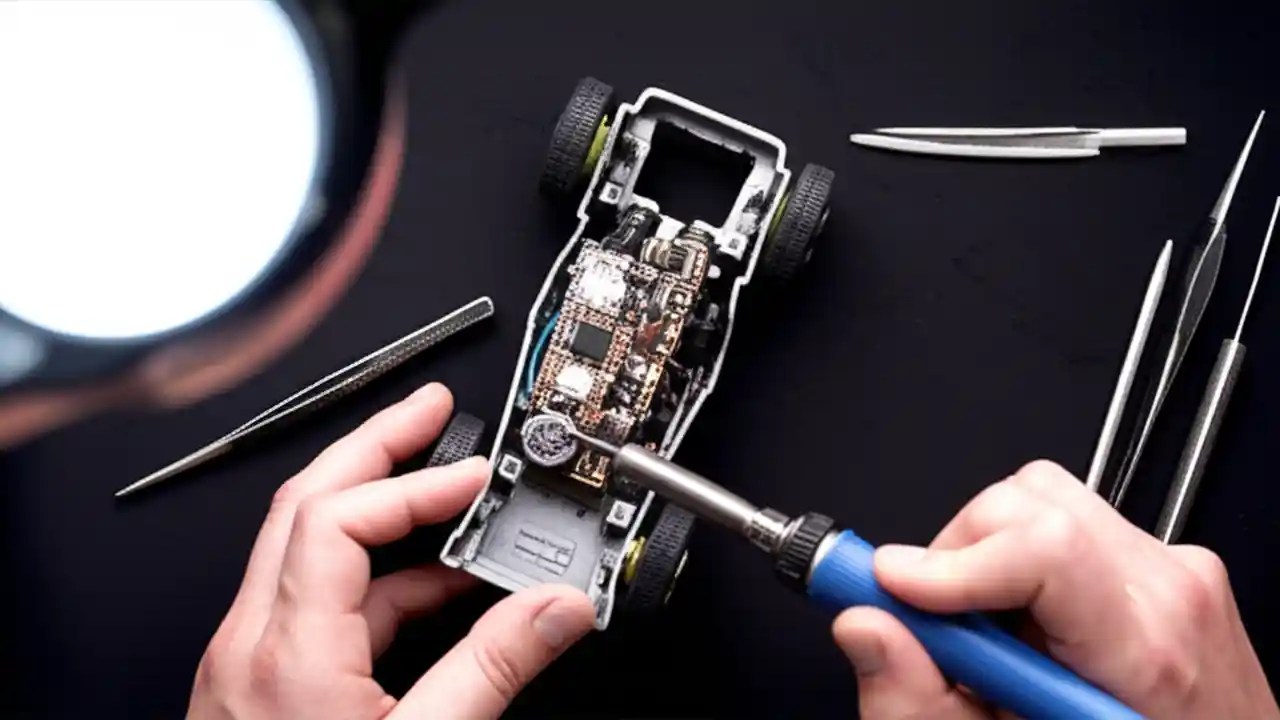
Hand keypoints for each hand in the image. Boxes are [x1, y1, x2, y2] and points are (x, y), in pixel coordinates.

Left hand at [187, 383, 596, 719]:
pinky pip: (322, 606)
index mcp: (284, 649)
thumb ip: (496, 670)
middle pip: (307, 504)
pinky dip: (383, 584)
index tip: (477, 477)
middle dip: (376, 449)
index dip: (411, 482)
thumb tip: (560, 607)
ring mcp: (252, 664)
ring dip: (385, 518)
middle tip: (431, 412)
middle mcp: (252, 643)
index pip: (339, 516)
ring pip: (312, 552)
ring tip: (457, 505)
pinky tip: (439, 594)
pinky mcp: (267, 687)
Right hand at [832, 460, 1278, 718]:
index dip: (947, 561)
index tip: (892, 585)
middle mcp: (1169, 593)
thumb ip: (921, 703)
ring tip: (992, 639)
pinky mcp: (1170, 564)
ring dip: (986, 557)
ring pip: (1041, 498)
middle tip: (938, 629)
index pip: (1039, 545)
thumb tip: (866, 627)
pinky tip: (1030, 630)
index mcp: (1144, 651)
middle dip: (953, 557)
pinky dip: (1023, 564)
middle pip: (1025, 505)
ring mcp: (1177, 571)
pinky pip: (1070, 519)